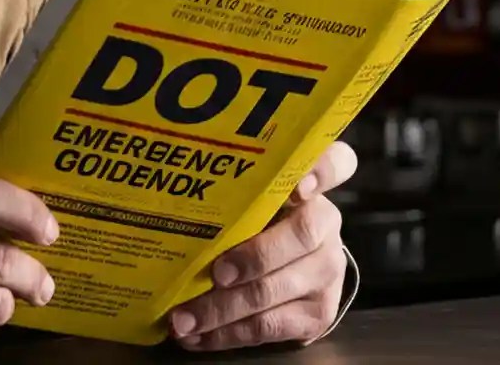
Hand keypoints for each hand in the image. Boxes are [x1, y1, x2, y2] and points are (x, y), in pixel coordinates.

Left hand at [168, 141, 357, 350]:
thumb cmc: (249, 222)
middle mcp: (327, 224)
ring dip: (223, 308)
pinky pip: (271, 326)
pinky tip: (197, 336)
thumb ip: (228, 192)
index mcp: (310, 186)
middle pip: (303, 234)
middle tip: (215, 273)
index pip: (336, 162)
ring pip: (276, 288)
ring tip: (183, 319)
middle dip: (255, 255)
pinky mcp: (318, 311)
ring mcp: (326, 269)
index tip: (297, 187)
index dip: (321, 171)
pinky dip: (228, 334)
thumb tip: (163, 198)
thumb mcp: (243, 200)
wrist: (289, 273)